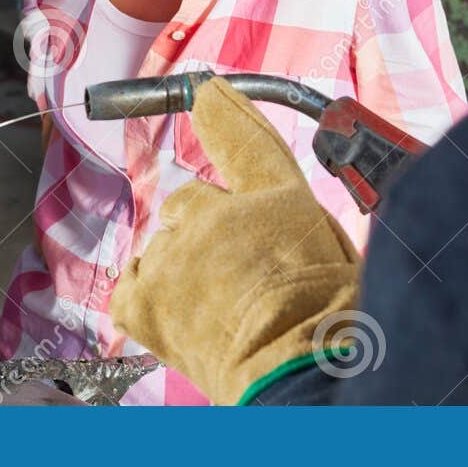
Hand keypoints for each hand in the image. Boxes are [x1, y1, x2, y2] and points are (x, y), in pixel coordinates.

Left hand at [110, 76, 360, 404]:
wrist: (299, 374)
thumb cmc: (330, 325)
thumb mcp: (335, 252)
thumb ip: (298, 223)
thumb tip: (282, 226)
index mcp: (276, 197)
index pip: (245, 138)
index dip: (224, 112)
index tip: (205, 93)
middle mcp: (217, 211)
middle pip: (191, 201)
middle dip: (205, 231)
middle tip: (236, 277)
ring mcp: (175, 253)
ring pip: (164, 247)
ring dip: (183, 271)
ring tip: (220, 312)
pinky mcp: (144, 296)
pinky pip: (133, 284)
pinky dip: (149, 299)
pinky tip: (181, 320)